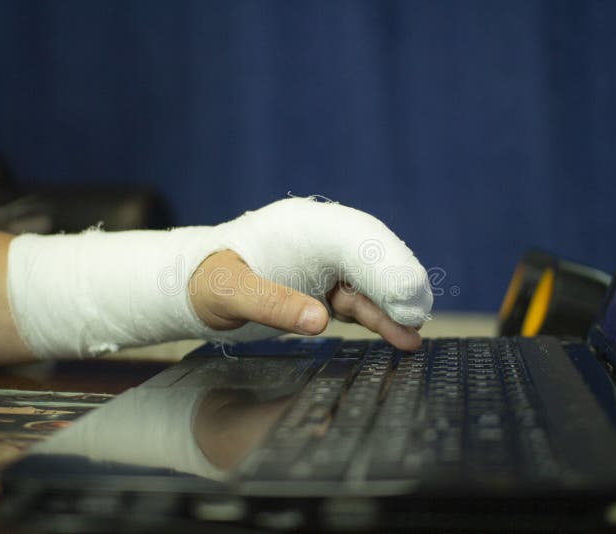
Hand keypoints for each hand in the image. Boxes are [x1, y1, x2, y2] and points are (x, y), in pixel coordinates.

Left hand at [190, 250, 422, 349]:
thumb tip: (319, 322)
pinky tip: (398, 334)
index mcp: (302, 227)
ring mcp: (329, 260)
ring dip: (393, 306)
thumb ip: (272, 304)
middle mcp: (322, 238)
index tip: (405, 298)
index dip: (384, 267)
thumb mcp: (229, 292)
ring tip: (413, 335)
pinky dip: (379, 316)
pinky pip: (362, 297)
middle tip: (417, 315)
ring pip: (372, 279)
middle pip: (373, 253)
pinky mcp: (329, 283)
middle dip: (397, 283)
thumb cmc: (210, 280)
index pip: (355, 239)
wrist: (198, 282)